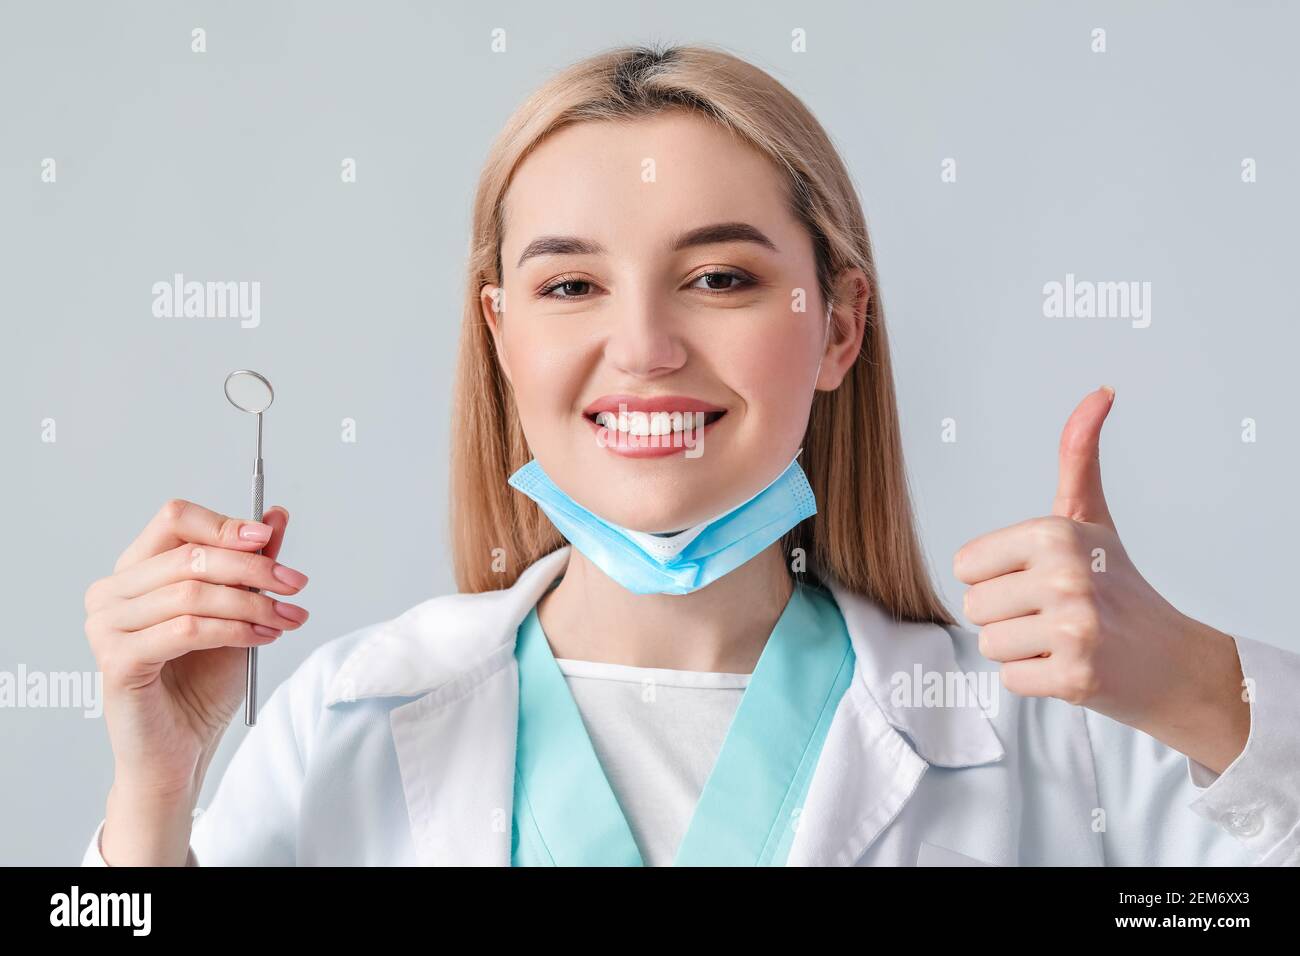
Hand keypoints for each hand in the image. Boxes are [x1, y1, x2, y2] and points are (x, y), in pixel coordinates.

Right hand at [84, 499, 309, 799]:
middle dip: (253, 569)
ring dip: (252, 604)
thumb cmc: (203, 682)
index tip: (268, 537)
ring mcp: (106, 626)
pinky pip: (186, 630)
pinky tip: (262, 639)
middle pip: (190, 555)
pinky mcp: (117, 661)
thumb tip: (276, 515)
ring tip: (287, 619)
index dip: (224, 525)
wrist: (182, 750)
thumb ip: (251, 566)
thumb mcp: (238, 612)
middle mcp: (111, 592)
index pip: (175, 520)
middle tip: (296, 586)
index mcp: (135, 570)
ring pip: (192, 593)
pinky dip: (234, 630)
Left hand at [953, 387, 1248, 771]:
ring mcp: (1072, 628)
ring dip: (1021, 650)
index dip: (998, 578)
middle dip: (1008, 617)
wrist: (1174, 661)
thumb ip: (1078, 455)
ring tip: (1064, 639)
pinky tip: (1073, 667)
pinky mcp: (1076, 676)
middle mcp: (1064, 575)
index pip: (966, 566)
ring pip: (989, 645)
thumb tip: (1099, 390)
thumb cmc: (1119, 585)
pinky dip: (1037, 680)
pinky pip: (1011, 680)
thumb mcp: (1091, 516)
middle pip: (973, 608)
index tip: (1041, 580)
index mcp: (1055, 532)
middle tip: (1055, 615)